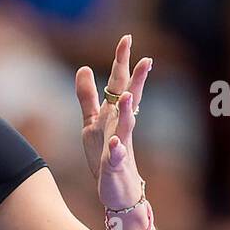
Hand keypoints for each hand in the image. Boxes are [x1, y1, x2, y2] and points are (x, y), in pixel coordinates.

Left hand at [75, 35, 151, 210]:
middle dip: (135, 79)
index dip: (121, 62)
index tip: (127, 38)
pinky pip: (116, 158)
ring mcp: (120, 146)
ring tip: (126, 96)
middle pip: (128, 99)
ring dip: (126, 111)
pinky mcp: (115, 166)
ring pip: (126, 126)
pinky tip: (115, 145)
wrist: (118, 191)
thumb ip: (88, 96)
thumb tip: (84, 68)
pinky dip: (116, 151)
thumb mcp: (91, 122)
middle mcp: (120, 126)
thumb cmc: (106, 155)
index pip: (119, 84)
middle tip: (145, 58)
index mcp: (114, 115)